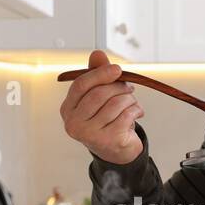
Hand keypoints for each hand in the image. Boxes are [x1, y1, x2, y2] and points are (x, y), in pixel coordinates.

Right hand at [60, 49, 144, 164]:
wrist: (116, 150)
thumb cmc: (106, 119)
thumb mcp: (100, 96)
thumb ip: (97, 75)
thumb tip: (97, 54)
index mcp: (68, 109)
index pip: (81, 85)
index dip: (100, 74)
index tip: (117, 69)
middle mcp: (74, 124)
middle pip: (99, 94)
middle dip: (118, 87)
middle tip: (129, 88)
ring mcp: (90, 135)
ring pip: (115, 104)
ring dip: (129, 99)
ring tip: (132, 102)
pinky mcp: (108, 141)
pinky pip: (126, 116)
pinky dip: (135, 110)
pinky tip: (137, 112)